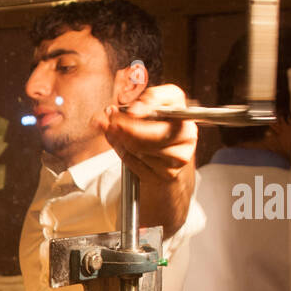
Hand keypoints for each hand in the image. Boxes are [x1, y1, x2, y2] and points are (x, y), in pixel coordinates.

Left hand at [93, 84, 196, 237]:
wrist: (168, 193)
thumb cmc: (152, 156)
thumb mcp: (137, 132)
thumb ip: (122, 120)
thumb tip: (105, 114)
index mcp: (180, 113)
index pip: (171, 97)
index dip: (150, 100)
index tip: (130, 107)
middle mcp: (186, 132)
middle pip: (156, 124)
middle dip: (127, 125)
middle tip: (105, 122)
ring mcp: (182, 154)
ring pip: (148, 144)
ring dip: (124, 141)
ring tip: (111, 135)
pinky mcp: (172, 175)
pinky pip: (146, 163)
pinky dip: (130, 158)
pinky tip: (124, 154)